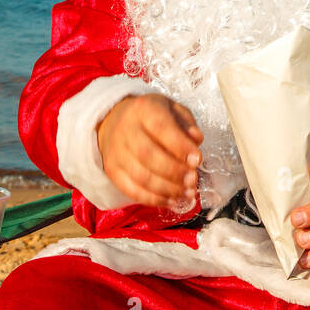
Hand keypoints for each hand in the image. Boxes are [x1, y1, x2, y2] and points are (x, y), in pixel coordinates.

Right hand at [96, 93, 202, 208]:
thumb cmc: (150, 117)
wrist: (114, 120)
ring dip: (167, 189)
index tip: (197, 159)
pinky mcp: (112, 171)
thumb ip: (187, 124)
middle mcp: (126, 129)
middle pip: (148, 155)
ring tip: (187, 193)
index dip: (180, 146)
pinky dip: (154, 199)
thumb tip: (196, 139)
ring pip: (140, 176)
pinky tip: (171, 200)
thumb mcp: (172, 110)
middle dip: (174, 171)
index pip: (161, 127)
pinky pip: (132, 190)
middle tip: (193, 180)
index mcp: (144, 109)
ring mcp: (116, 152)